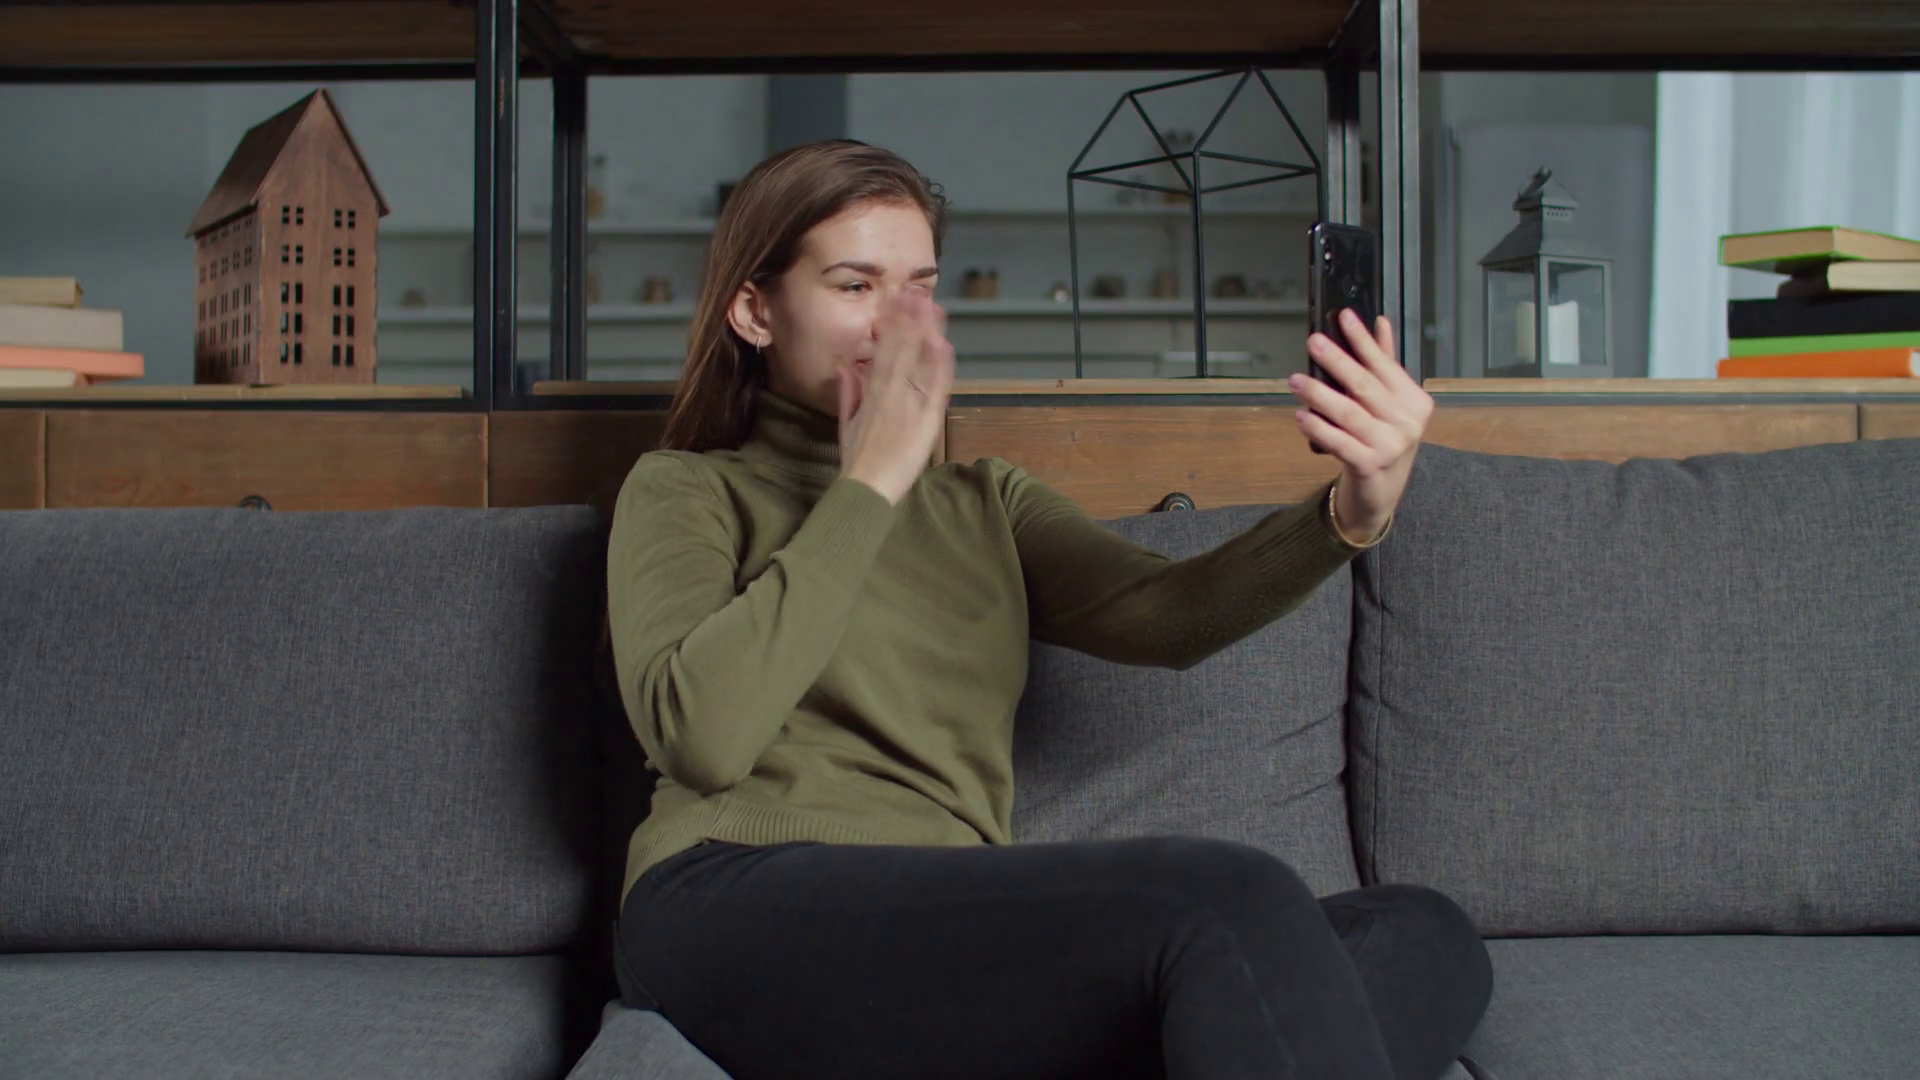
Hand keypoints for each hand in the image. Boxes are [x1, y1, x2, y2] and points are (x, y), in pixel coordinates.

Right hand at [838, 291, 955, 504]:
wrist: (866, 489)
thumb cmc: (857, 461)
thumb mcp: (845, 424)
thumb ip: (848, 393)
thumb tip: (845, 367)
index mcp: (872, 393)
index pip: (883, 352)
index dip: (891, 325)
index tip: (894, 302)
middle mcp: (890, 393)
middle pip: (901, 349)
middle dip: (908, 319)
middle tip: (915, 291)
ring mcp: (909, 405)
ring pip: (918, 362)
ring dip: (925, 333)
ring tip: (932, 306)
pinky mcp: (926, 421)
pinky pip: (935, 389)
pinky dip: (939, 366)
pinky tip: (944, 344)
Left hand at [1288, 310, 1433, 542]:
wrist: (1381, 493)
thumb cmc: (1384, 441)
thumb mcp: (1391, 404)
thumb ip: (1385, 364)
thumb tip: (1379, 323)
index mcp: (1415, 402)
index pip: (1384, 365)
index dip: (1363, 340)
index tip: (1344, 317)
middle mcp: (1408, 423)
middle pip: (1365, 386)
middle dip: (1337, 361)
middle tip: (1314, 342)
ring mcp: (1390, 446)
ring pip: (1348, 413)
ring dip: (1319, 395)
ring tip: (1296, 381)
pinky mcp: (1369, 466)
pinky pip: (1338, 442)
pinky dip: (1318, 428)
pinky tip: (1301, 416)